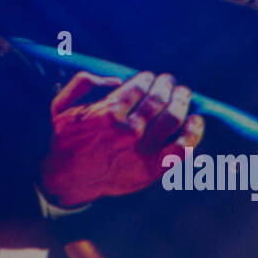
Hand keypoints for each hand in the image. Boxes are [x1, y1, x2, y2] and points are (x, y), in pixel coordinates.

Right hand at [39, 70, 203, 208]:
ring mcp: (142, 151)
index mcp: (107, 113)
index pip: (139, 86)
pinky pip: (181, 149)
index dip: (147, 78)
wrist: (68, 180)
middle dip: (167, 85)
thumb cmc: (66, 140)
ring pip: (173, 119)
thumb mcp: (61, 105)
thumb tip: (117, 80)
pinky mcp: (152, 169)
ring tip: (183, 93)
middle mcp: (128, 131)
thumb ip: (83, 82)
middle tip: (169, 81)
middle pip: (159, 99)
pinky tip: (197, 120)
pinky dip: (193, 133)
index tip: (148, 77)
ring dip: (182, 101)